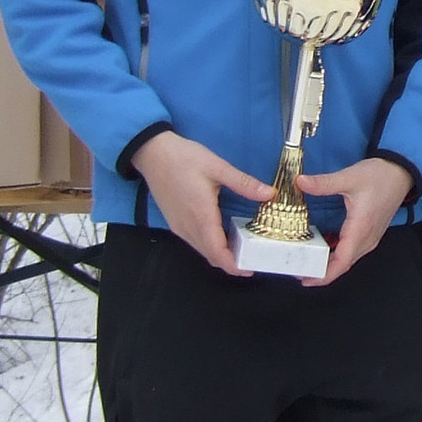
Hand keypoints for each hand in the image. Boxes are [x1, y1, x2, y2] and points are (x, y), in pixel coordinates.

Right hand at [132, 130, 273, 273]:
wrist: (151, 153)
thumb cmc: (183, 158)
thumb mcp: (217, 167)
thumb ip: (243, 183)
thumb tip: (270, 194)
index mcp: (201, 216)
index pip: (218, 253)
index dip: (234, 266)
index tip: (251, 269)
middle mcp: (188, 227)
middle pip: (211, 256)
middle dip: (231, 262)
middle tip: (254, 257)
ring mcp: (179, 227)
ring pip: (202, 250)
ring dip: (221, 254)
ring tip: (243, 247)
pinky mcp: (175, 223)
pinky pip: (195, 242)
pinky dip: (210, 245)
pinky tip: (224, 234)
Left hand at [296, 157, 414, 284]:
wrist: (401, 173)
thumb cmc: (380, 176)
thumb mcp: (349, 177)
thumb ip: (324, 182)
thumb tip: (300, 181)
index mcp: (360, 229)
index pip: (342, 262)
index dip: (324, 274)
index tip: (305, 280)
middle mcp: (366, 238)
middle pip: (343, 265)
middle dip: (321, 273)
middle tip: (298, 271)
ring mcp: (370, 238)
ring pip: (348, 259)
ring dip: (329, 266)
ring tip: (307, 263)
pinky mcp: (370, 234)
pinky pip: (352, 252)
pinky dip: (337, 256)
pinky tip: (323, 250)